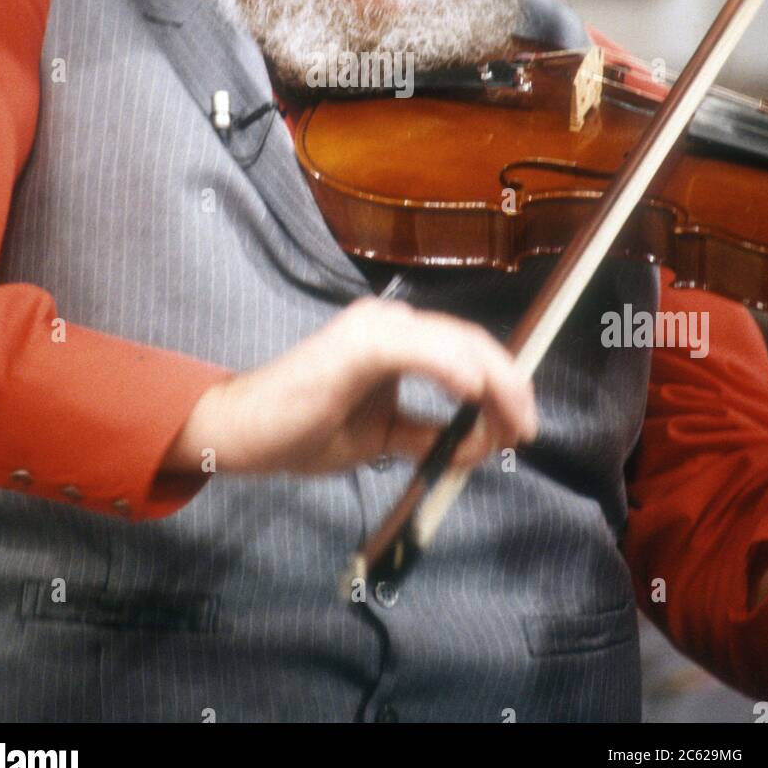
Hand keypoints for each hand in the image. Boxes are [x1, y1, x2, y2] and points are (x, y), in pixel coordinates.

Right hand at [162, 297, 537, 476]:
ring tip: (509, 425)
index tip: (522, 428)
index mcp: (395, 339)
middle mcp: (390, 323)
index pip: (467, 350)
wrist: (241, 432)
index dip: (505, 385)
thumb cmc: (301, 430)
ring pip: (455, 342)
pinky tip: (473, 391)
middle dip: (511, 387)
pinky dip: (451, 368)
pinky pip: (417, 350)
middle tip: (526, 431)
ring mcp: (375, 328)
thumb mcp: (380, 438)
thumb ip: (425, 435)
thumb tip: (475, 444)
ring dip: (494, 385)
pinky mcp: (358, 343)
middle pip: (472, 341)